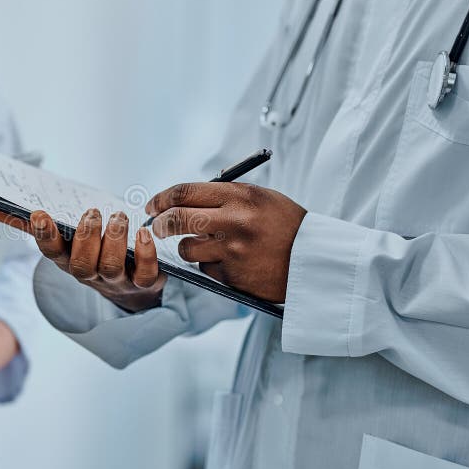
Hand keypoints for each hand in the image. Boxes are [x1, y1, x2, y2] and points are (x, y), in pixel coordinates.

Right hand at [0, 207, 166, 312]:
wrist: (131, 287)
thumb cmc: (94, 253)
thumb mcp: (65, 238)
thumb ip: (32, 223)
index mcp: (67, 261)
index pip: (51, 253)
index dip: (45, 236)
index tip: (40, 214)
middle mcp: (89, 275)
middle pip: (81, 265)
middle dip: (86, 237)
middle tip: (92, 213)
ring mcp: (116, 281)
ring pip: (110, 267)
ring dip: (115, 240)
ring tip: (118, 217)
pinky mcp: (143, 282)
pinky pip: (145, 274)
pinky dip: (145, 253)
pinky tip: (143, 234)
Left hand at [147, 183, 305, 302]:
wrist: (315, 259)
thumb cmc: (285, 225)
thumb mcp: (259, 198)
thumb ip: (223, 197)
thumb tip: (180, 200)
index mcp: (240, 196)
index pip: (185, 192)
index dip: (162, 198)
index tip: (153, 205)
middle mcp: (234, 221)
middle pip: (177, 219)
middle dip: (161, 224)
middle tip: (158, 227)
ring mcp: (233, 250)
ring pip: (186, 248)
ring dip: (189, 248)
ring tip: (210, 246)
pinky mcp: (233, 275)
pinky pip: (206, 268)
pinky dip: (212, 266)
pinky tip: (233, 262)